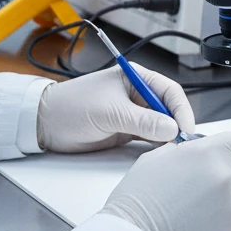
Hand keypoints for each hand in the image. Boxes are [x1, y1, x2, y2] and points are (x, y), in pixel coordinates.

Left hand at [36, 63, 195, 152]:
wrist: (46, 124)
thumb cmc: (72, 106)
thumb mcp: (110, 112)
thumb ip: (142, 120)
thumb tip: (171, 128)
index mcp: (136, 78)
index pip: (170, 91)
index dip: (181, 110)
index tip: (185, 128)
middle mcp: (138, 95)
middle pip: (169, 109)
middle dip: (178, 125)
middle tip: (182, 144)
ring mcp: (134, 114)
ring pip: (162, 126)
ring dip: (169, 138)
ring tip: (174, 150)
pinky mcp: (128, 131)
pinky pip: (150, 138)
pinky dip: (158, 145)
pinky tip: (162, 153)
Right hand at [100, 132, 230, 230]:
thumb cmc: (138, 203)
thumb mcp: (153, 160)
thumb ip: (180, 151)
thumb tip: (188, 151)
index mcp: (207, 152)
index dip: (228, 151)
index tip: (222, 160)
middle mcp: (224, 174)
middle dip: (230, 175)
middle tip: (207, 188)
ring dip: (228, 200)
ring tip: (198, 210)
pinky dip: (223, 222)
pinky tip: (199, 225)